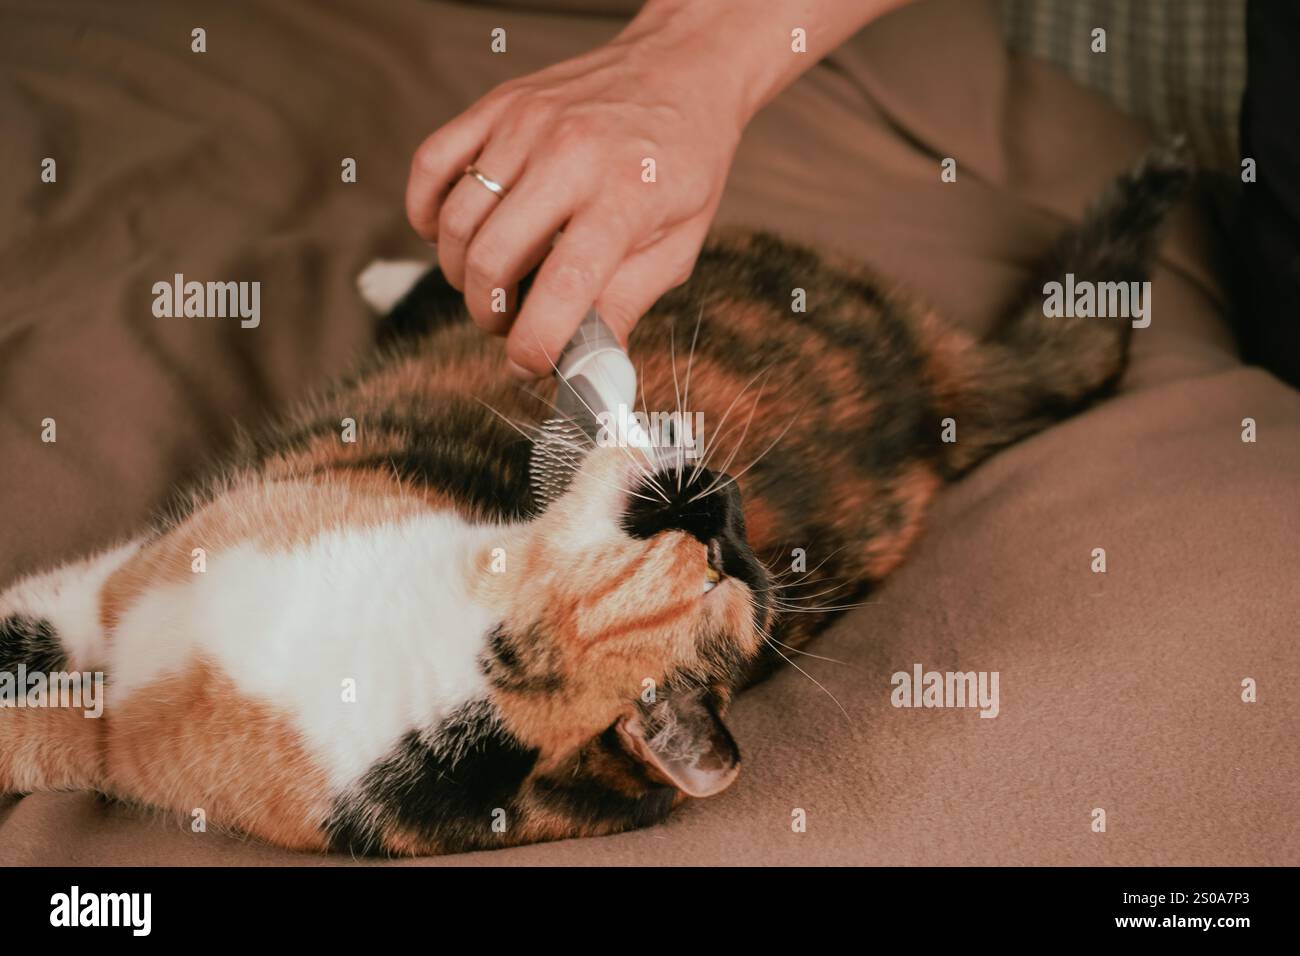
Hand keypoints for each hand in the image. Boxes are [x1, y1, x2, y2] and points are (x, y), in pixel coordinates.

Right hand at [405, 14, 749, 378]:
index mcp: (624, 197)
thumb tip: (590, 372)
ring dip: (462, 273)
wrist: (682, 70)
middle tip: (508, 325)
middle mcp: (570, 155)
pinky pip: (431, 165)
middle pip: (492, 257)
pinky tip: (453, 235)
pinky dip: (428, 212)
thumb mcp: (677, 244)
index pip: (562, 286)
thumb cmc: (683, 164)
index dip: (534, 343)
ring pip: (457, 220)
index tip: (529, 365)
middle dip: (489, 314)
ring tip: (492, 285)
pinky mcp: (497, 105)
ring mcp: (526, 124)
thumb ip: (626, 305)